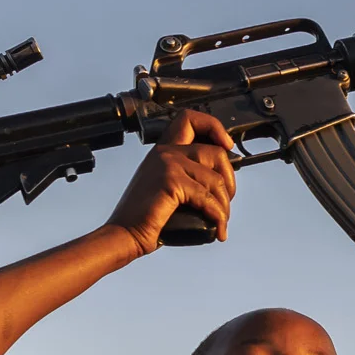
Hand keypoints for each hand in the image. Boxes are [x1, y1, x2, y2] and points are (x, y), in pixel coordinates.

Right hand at [106, 111, 236, 253]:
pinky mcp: (171, 181)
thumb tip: (222, 180)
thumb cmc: (147, 219)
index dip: (214, 127)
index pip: (190, 119)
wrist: (125, 234)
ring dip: (224, 205)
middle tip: (225, 201)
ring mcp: (168, 164)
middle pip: (216, 153)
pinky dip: (218, 216)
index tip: (226, 146)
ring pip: (216, 179)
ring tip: (220, 221)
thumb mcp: (169, 189)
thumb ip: (188, 176)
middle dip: (230, 180)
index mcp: (164, 151)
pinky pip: (208, 197)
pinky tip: (218, 229)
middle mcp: (165, 152)